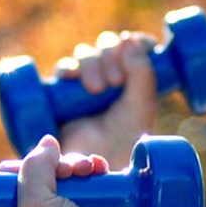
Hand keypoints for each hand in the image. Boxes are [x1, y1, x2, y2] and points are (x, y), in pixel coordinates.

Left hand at [0, 136, 174, 206]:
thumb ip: (32, 169)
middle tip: (66, 169)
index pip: (2, 196)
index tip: (30, 167)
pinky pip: (89, 180)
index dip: (12, 175)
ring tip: (88, 168)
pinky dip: (93, 169)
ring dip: (74, 164)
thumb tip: (47, 143)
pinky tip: (99, 168)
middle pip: (36, 180)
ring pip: (64, 176)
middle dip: (50, 165)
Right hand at [54, 31, 158, 167]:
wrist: (94, 166)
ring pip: (85, 54)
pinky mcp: (63, 93)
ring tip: (96, 90)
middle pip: (107, 46)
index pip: (134, 46)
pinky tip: (71, 78)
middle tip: (116, 82)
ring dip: (91, 63)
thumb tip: (130, 40)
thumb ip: (142, 74)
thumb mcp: (141, 106)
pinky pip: (63, 69)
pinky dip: (68, 68)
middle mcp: (110, 77)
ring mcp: (85, 83)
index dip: (135, 42)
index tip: (139, 48)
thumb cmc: (123, 141)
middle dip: (110, 55)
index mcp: (134, 79)